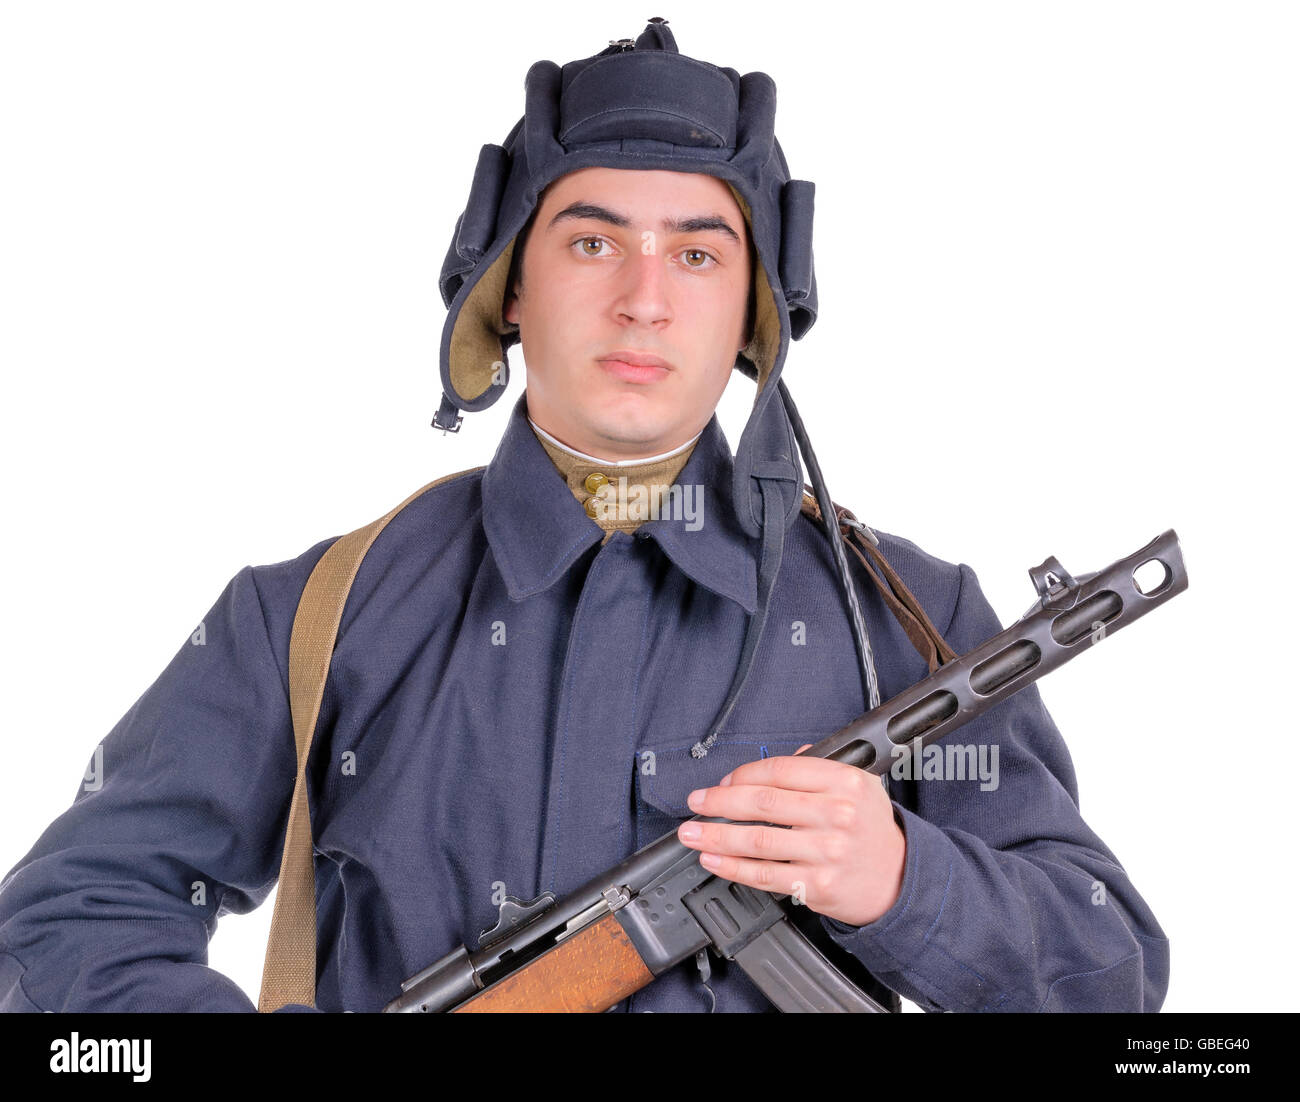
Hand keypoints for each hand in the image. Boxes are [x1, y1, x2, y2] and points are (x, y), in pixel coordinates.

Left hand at [676, 745, 906, 926]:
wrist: (900, 878)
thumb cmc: (871, 829)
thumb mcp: (858, 785)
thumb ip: (817, 768)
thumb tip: (777, 760)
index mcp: (844, 782)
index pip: (780, 770)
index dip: (743, 775)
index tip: (722, 782)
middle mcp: (836, 815)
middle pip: (762, 803)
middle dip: (719, 802)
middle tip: (696, 803)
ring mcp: (827, 852)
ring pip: (757, 841)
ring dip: (716, 836)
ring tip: (693, 834)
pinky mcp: (817, 885)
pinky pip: (765, 875)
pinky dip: (733, 867)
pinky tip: (714, 860)